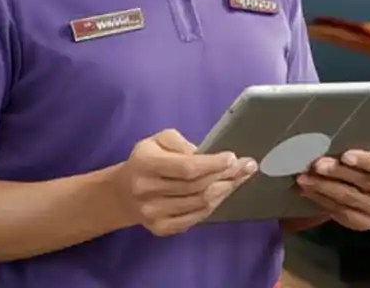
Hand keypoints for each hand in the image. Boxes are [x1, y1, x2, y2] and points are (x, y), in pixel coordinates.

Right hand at [113, 129, 257, 236]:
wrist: (122, 193)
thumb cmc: (146, 160)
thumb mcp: (156, 140)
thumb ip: (178, 142)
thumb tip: (202, 154)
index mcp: (145, 164)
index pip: (186, 168)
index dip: (212, 164)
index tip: (233, 158)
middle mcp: (147, 191)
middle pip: (197, 187)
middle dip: (226, 176)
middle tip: (247, 167)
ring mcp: (153, 213)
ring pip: (200, 203)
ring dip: (224, 191)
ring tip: (238, 179)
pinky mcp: (160, 228)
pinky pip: (196, 218)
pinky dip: (213, 205)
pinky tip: (222, 194)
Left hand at [296, 149, 369, 230]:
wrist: (347, 175)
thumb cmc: (357, 150)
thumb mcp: (366, 137)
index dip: (369, 162)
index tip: (346, 155)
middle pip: (366, 183)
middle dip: (337, 172)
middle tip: (315, 164)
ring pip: (350, 199)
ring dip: (324, 187)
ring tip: (304, 176)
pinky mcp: (365, 223)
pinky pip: (343, 214)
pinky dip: (322, 200)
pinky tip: (307, 190)